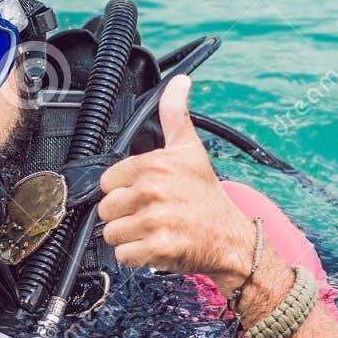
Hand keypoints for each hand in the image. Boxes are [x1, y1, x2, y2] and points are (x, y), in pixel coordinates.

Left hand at [96, 75, 254, 285]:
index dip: (123, 189)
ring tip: (153, 229)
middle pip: (106, 209)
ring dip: (129, 236)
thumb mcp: (190, 149)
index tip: (143, 193)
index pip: (107, 181)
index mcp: (154, 165)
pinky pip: (123, 254)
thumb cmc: (206, 195)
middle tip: (150, 213)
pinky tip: (154, 245)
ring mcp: (154, 221)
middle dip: (124, 214)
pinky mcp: (156, 248)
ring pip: (111, 233)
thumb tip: (179, 82)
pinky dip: (136, 255)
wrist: (230, 238)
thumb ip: (175, 113)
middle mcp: (152, 191)